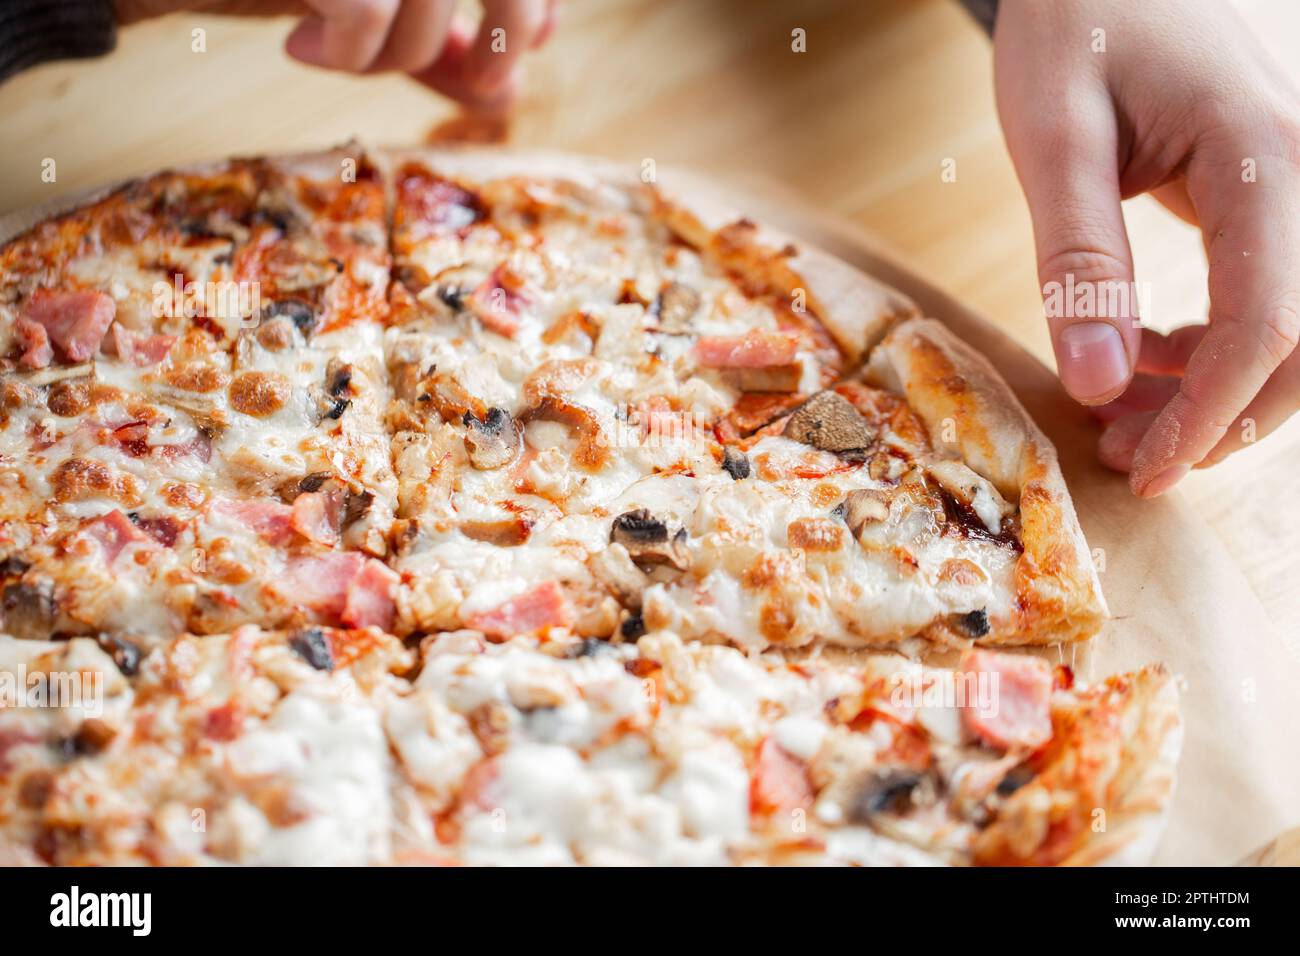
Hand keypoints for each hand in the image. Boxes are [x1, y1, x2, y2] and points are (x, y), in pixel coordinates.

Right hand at [114, 0, 556, 109]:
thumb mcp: (370, 5)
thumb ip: (437, 42)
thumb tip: (506, 93)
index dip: (532, 1)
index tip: (524, 44)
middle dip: (508, 31)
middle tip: (488, 83)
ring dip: (395, 56)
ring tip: (337, 54)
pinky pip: (366, 11)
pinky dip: (349, 52)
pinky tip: (301, 48)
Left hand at [994, 0, 1299, 495]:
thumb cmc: (1077, 27)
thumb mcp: (1055, 137)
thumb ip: (1080, 260)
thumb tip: (1099, 383)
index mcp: (1266, 157)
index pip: (1267, 323)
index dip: (1209, 415)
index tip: (1146, 472)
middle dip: (1221, 418)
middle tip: (1125, 458)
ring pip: (1297, 328)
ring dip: (1218, 392)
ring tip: (1120, 421)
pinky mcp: (1279, 195)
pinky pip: (1273, 295)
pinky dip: (1213, 348)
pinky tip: (1142, 354)